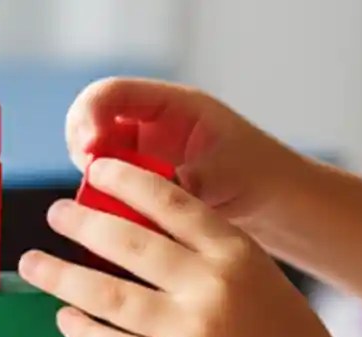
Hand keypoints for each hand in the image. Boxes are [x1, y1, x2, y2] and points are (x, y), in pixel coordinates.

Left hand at [18, 158, 356, 336]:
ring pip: (106, 295)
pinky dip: (81, 330)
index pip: (171, 202)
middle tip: (54, 212)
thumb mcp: (255, 274)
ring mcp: (190, 334)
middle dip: (82, 223)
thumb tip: (130, 225)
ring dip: (61, 276)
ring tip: (33, 263)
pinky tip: (63, 316)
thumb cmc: (277, 334)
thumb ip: (204, 252)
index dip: (126, 181)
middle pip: (128, 244)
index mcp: (235, 253)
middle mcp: (211, 288)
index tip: (95, 168)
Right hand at [66, 77, 309, 228]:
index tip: (90, 148)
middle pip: (92, 119)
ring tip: (101, 200)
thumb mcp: (220, 177)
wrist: (280, 207)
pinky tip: (110, 217)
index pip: (113, 94)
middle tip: (88, 173)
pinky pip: (108, 186)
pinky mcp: (143, 185)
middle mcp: (153, 125)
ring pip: (95, 155)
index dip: (91, 115)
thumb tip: (135, 198)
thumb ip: (178, 183)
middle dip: (82, 144)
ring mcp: (145, 154)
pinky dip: (102, 199)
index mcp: (174, 106)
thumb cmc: (262, 179)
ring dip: (90, 176)